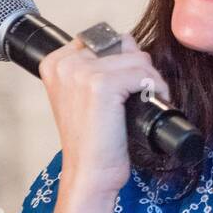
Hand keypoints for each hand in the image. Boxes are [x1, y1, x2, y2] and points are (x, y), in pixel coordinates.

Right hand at [37, 33, 172, 196]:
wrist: (90, 174)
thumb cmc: (93, 141)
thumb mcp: (85, 97)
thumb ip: (97, 67)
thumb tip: (129, 43)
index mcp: (55, 62)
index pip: (105, 39)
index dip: (125, 60)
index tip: (129, 87)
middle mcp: (64, 63)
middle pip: (123, 45)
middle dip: (140, 69)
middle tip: (141, 97)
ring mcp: (81, 72)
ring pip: (138, 58)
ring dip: (152, 80)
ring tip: (147, 102)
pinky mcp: (101, 84)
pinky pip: (144, 73)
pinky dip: (156, 88)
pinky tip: (150, 105)